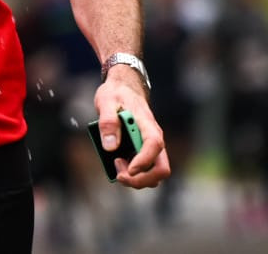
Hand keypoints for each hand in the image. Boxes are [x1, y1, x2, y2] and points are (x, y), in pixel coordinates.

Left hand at [93, 68, 171, 187]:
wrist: (124, 88)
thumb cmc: (116, 94)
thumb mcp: (106, 102)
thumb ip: (108, 122)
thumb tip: (110, 146)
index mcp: (147, 124)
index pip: (154, 145)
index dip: (144, 161)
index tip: (129, 169)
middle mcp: (154, 138)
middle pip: (161, 169)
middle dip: (140, 179)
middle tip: (119, 173)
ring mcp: (151, 147)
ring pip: (154, 174)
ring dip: (136, 179)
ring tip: (115, 163)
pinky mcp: (145, 151)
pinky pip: (145, 171)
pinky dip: (133, 175)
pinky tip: (117, 162)